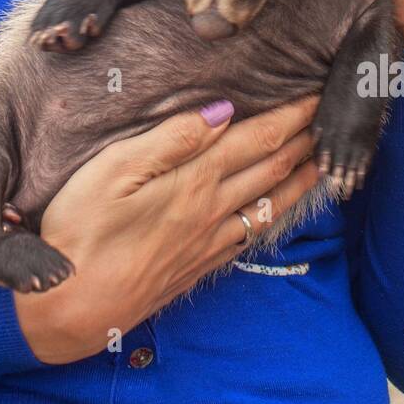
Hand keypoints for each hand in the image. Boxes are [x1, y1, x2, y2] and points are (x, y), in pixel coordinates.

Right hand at [13, 94, 321, 363]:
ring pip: (269, 203)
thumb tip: (223, 112)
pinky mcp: (197, 266)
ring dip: (301, 177)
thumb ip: (172, 140)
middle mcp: (211, 211)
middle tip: (333, 116)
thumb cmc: (80, 230)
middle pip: (271, 168)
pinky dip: (276, 214)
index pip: (257, 139)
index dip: (292, 116)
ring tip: (324, 158)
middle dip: (305, 139)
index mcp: (194, 181)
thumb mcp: (113, 170)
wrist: (70, 309)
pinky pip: (252, 233)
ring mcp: (208, 242)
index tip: (319, 93)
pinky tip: (279, 210)